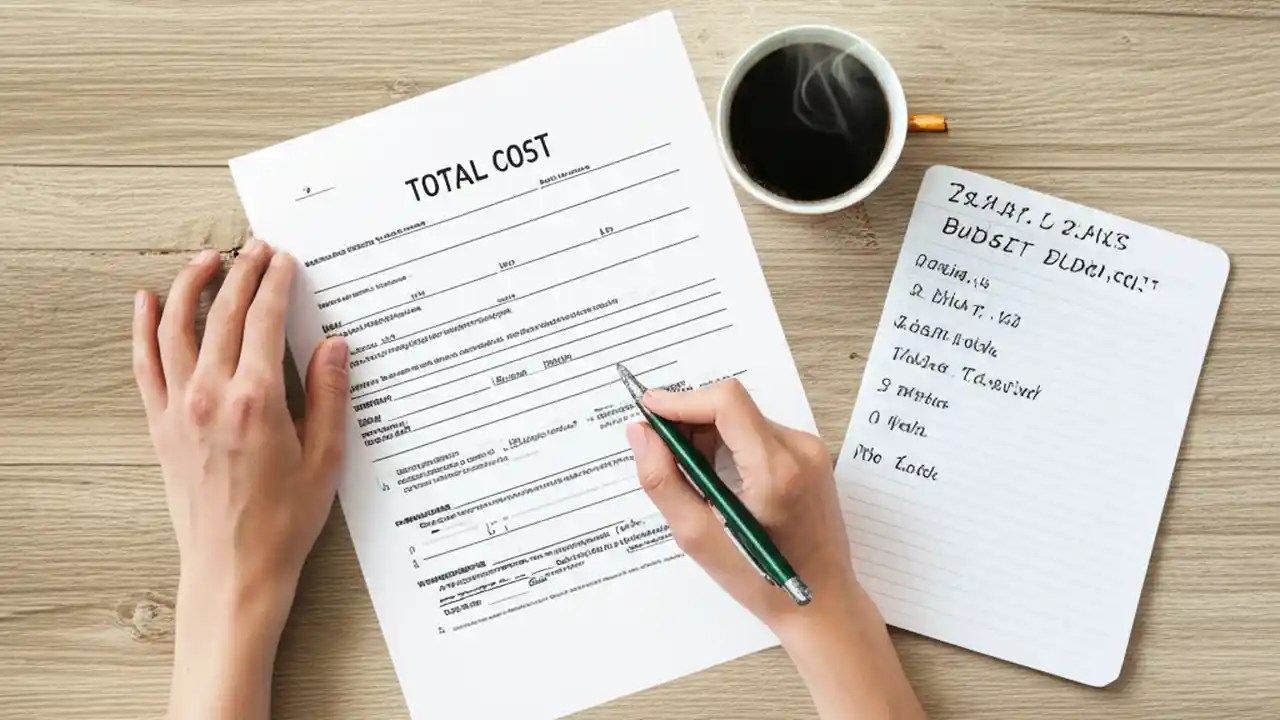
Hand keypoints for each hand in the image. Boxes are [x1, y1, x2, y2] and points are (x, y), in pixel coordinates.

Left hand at [131, 240, 348, 719]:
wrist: (234, 570)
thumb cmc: (283, 522)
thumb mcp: (325, 458)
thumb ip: (328, 396)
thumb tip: (333, 347)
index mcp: (257, 400)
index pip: (264, 320)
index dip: (276, 283)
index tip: (284, 260)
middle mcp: (212, 396)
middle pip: (223, 315)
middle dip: (241, 273)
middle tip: (256, 249)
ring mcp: (180, 410)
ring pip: (178, 329)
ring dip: (191, 286)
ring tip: (207, 259)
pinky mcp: (161, 427)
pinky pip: (146, 366)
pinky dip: (146, 330)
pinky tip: (149, 304)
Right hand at [624, 379, 853, 630]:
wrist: (823, 603)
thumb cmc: (762, 581)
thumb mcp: (698, 537)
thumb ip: (663, 481)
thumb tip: (640, 433)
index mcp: (775, 470)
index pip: (726, 403)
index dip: (681, 400)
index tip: (648, 411)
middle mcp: (800, 450)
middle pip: (733, 406)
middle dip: (691, 420)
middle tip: (663, 454)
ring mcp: (811, 451)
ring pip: (745, 418)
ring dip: (710, 434)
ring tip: (694, 477)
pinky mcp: (812, 457)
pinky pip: (761, 433)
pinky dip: (732, 444)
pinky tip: (721, 480)